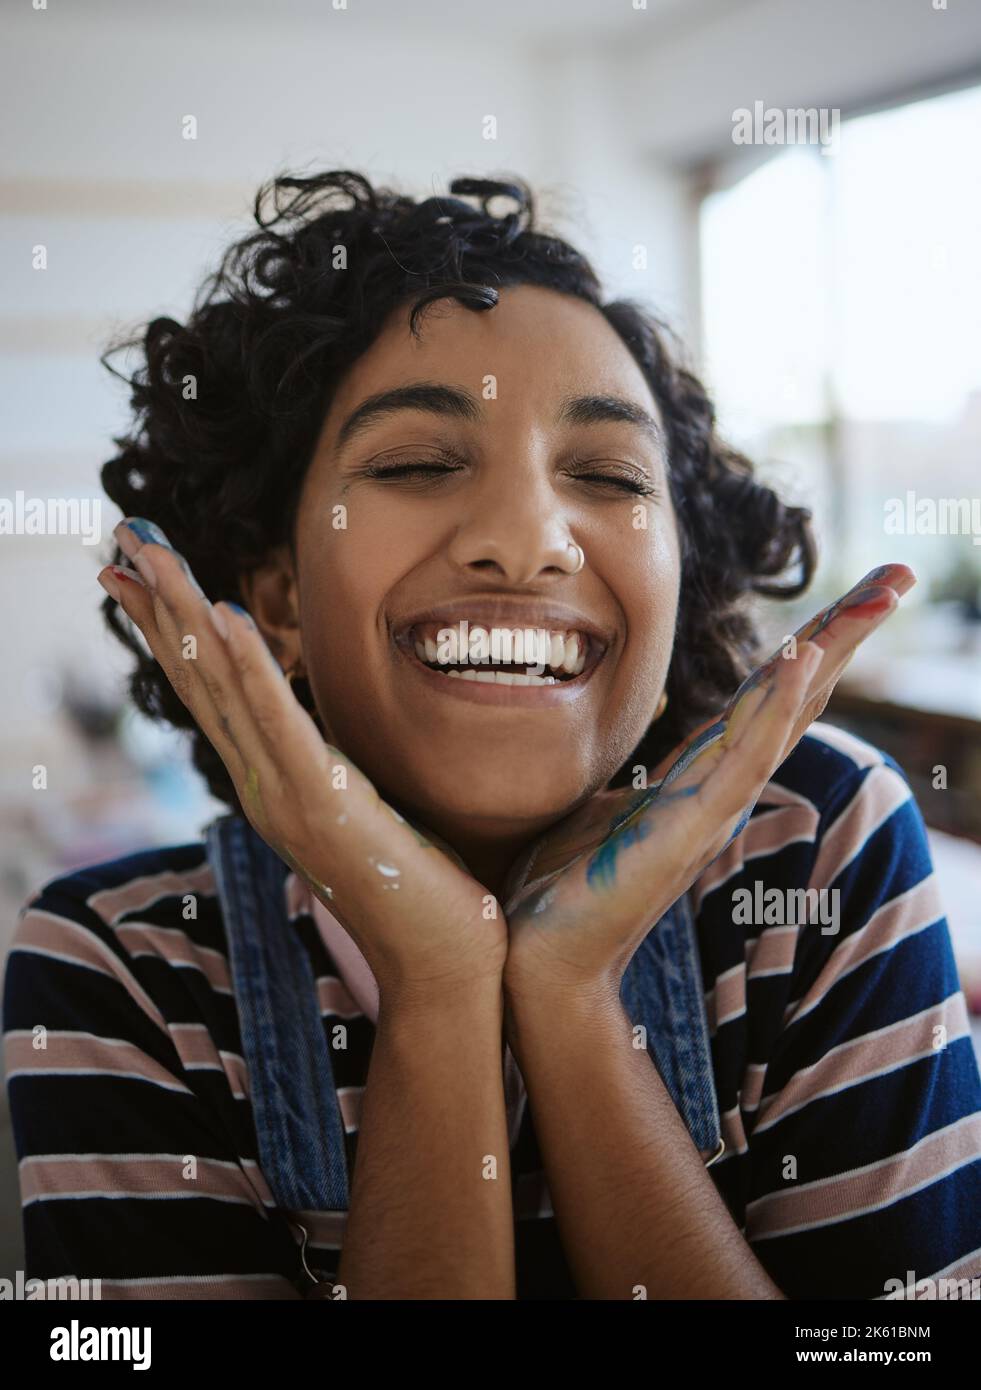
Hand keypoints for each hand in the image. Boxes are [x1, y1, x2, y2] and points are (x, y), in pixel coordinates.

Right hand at [99, 518, 506, 998]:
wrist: (441, 963)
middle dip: (155, 605)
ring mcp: (284, 795)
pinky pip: (278, 721)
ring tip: (147, 554)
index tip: (135, 574)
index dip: (166, 630)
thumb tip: (323, 739)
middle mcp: (261, 786)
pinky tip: (223, 614)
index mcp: (269, 783)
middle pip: (195, 679)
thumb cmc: (413, 888)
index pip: (207, 693)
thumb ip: (329, 771)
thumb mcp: (360, 812)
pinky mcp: (325, 801)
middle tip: (118, 540)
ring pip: (221, 688)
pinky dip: (249, 666)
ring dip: (181, 614)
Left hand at [500, 563, 915, 997]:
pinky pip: (743, 758)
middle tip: (900, 572)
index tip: (855, 590)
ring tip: (878, 594)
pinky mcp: (690, 828)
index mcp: (702, 773)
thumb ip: (632, 768)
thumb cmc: (565, 884)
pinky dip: (777, 707)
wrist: (540, 958)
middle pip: (796, 691)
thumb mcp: (600, 803)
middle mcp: (721, 785)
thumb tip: (640, 724)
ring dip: (831, 649)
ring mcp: (713, 806)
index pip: (768, 692)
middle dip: (846, 629)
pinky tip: (802, 659)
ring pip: (785, 713)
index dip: (812, 639)